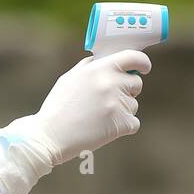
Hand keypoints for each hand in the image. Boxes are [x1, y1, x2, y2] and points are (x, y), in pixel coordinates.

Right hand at [25, 49, 150, 164]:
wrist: (50, 136)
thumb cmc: (57, 108)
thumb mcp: (69, 78)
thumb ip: (89, 66)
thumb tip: (103, 59)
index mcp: (99, 69)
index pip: (133, 57)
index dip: (142, 62)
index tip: (144, 67)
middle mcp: (111, 83)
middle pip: (136, 83)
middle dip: (127, 91)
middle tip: (109, 101)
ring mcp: (117, 104)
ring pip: (133, 105)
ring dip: (122, 111)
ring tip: (99, 117)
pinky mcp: (121, 124)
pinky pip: (134, 123)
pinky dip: (123, 127)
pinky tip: (105, 129)